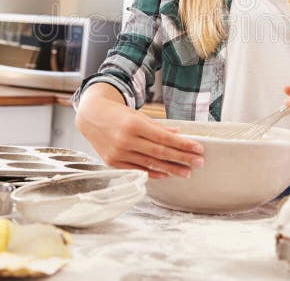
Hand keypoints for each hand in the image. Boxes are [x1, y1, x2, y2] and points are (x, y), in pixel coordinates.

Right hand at [75, 89, 203, 179]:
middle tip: (199, 162)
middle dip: (182, 158)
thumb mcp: (138, 116)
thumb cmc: (117, 114)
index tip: (198, 148)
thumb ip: (157, 127)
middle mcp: (125, 140)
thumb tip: (177, 134)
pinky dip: (153, 173)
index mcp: (133, 124)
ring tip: (187, 172)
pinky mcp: (112, 163)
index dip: (182, 144)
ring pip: (150, 163)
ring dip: (171, 169)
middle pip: (160, 152)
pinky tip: (166, 175)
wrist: (91, 117)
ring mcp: (118, 153)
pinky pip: (137, 170)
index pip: (164, 137)